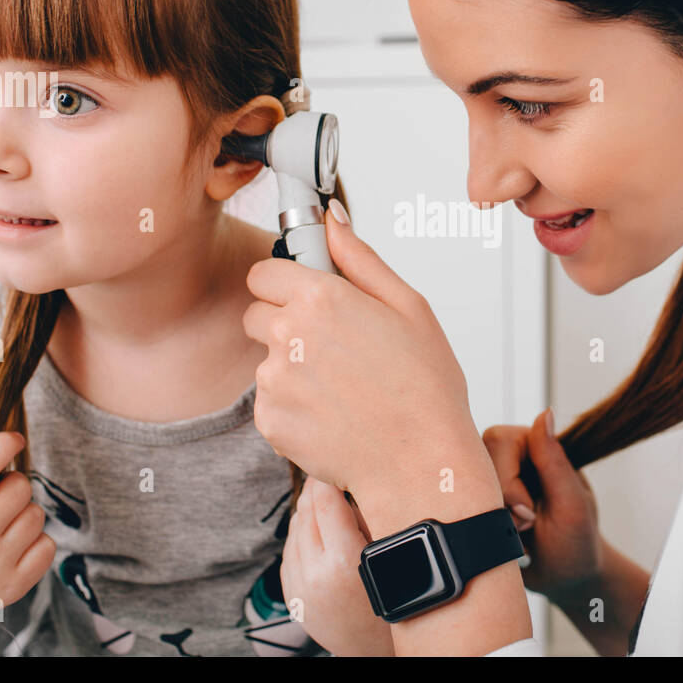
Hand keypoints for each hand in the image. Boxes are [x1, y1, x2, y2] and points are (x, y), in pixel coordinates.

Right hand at [0, 432, 55, 648]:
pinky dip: (36, 542)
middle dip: (14, 486)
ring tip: (4, 528)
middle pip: (20, 487)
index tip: (15, 438)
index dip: (3, 445)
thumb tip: (9, 449)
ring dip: (25, 515)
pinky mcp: (15, 584)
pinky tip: (16, 548)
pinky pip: (47, 544)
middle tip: (0, 499)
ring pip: (36, 514)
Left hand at [242, 202, 482, 500]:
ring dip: (292, 370)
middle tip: (334, 348)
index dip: (286, 284)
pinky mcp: (270, 422)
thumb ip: (360, 258)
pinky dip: (294, 408)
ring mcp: (273, 383)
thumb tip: (332, 219)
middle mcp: (288, 336)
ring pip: (266, 362)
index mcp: (320, 299)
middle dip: (285, 325)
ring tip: (343, 389)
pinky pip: (270, 404)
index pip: (263, 272)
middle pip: (257, 315)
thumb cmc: (425, 388)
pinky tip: (334, 415)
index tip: (308, 299)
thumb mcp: (409, 307)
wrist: (420, 463)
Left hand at [280, 476, 393, 655]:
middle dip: (318, 488)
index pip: (326, 500)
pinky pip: (289, 550)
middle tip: (329, 471)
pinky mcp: (291, 595)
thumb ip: (372, 517)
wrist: (376, 649)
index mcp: (344, 561)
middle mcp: (315, 574)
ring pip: (295, 527)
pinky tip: (318, 530)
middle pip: (307, 511)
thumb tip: (356, 477)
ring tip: (327, 500)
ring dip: (308, 510)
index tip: (334, 458)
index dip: (329, 475)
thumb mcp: (390, 554)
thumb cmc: (397, 600)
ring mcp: (298, 587)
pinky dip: (301, 534)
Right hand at [483, 409, 603, 601]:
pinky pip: (459, 506)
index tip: (529, 514)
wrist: (565, 580)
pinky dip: (478, 527)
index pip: (500, 440)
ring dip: (488, 516)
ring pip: (466, 485)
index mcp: (536, 446)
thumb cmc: (577, 542)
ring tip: (516, 534)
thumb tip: (546, 413)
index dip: (509, 481)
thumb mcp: (572, 503)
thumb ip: (554, 460)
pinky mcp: (479, 501)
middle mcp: (510, 457)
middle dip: (498, 502)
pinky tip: (501, 537)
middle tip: (524, 526)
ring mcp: (491, 479)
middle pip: (477, 462)